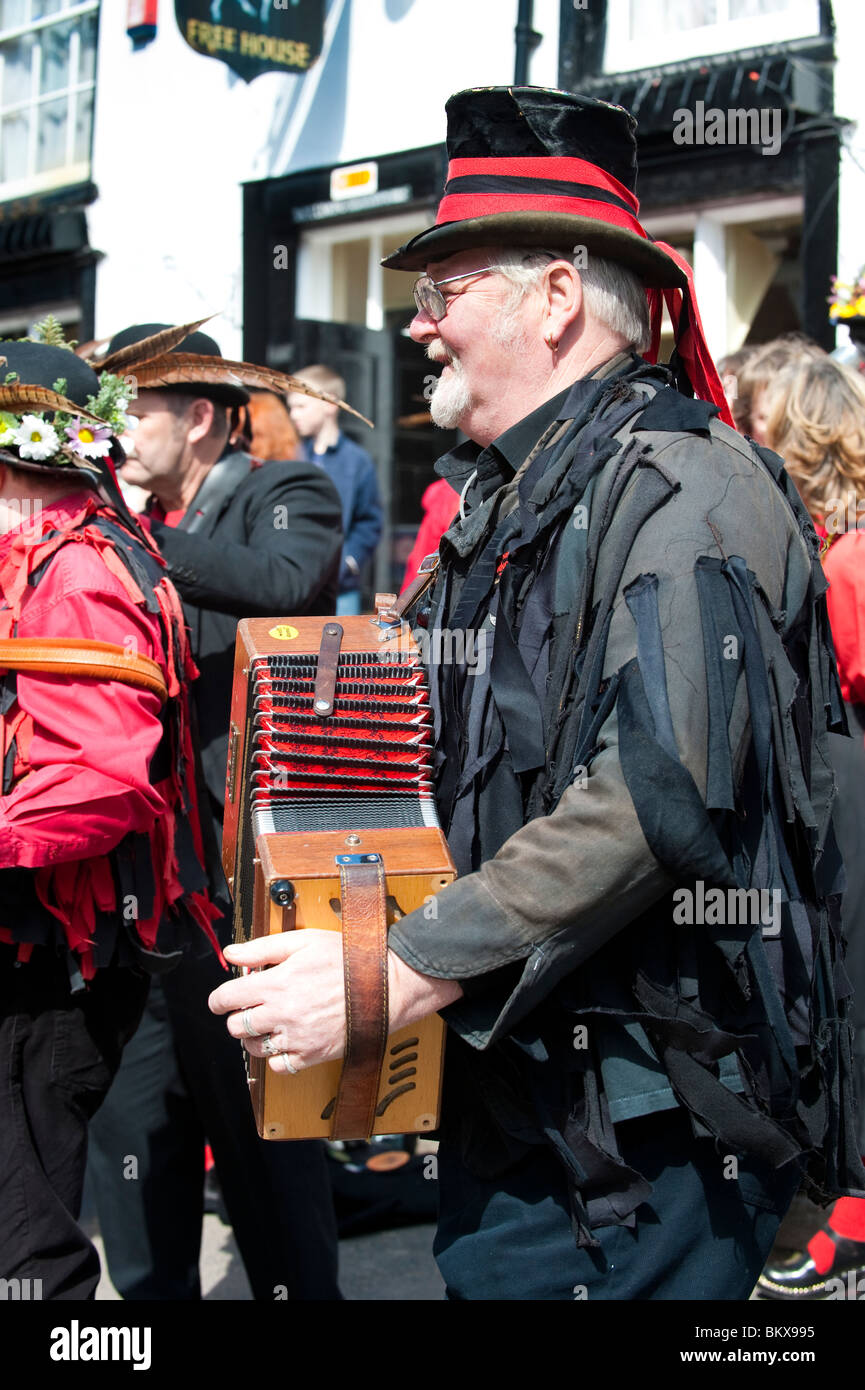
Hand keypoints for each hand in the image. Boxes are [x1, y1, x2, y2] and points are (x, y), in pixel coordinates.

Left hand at [208, 930, 463, 1074]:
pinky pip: (279, 1067)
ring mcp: (297, 1037)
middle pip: (236, 1026)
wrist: (385, 986)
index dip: (218, 999)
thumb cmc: (348, 959)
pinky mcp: (312, 1055)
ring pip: (254, 1048)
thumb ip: (262, 948)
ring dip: (255, 1036)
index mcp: (278, 983)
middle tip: (251, 1007)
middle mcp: (283, 1013)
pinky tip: (286, 1040)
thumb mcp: (303, 942)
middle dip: (238, 1015)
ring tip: (270, 1022)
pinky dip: (276, 1056)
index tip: (221, 999)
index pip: (227, 998)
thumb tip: (231, 953)